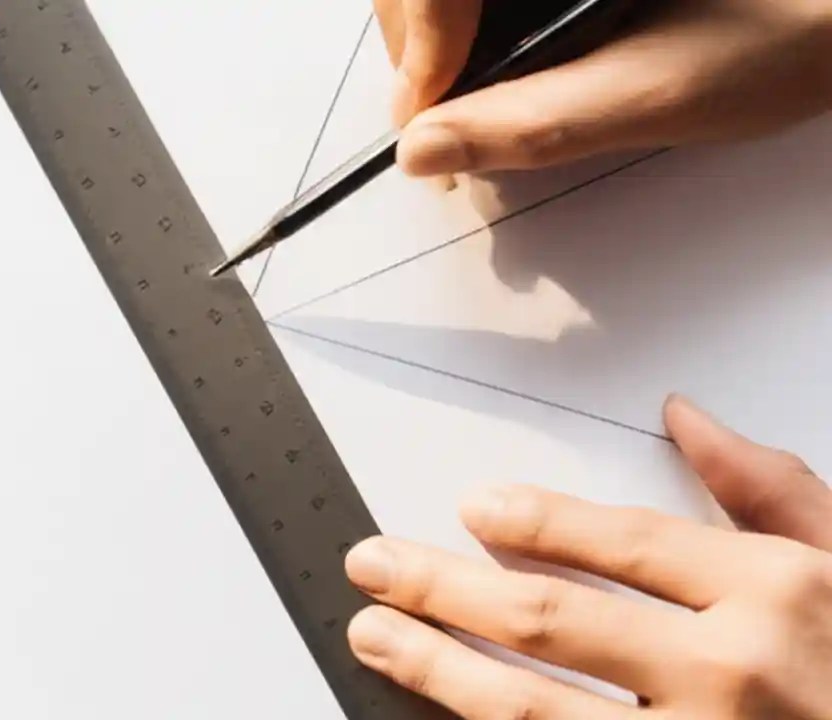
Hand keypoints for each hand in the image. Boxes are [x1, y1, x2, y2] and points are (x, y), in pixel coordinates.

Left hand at [345, 394, 831, 718]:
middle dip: (442, 587)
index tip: (473, 508)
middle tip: (376, 565)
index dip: (535, 521)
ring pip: (532, 708)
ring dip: (438, 667)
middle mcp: (729, 675)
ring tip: (376, 637)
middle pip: (549, 621)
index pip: (622, 544)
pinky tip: (443, 715)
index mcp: (774, 595)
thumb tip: (689, 417)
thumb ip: (770, 490)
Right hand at [373, 0, 831, 176]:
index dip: (419, 53)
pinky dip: (463, 31)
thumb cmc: (784, 28)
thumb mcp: (649, 92)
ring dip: (432, 44)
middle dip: (415, 53)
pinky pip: (479, 3)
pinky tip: (483, 70)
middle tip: (432, 124)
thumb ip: (531, 123)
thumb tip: (429, 147)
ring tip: (453, 105)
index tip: (423, 119)